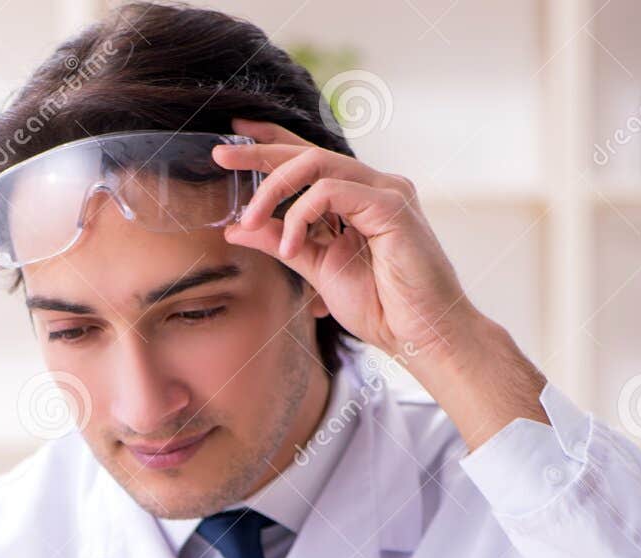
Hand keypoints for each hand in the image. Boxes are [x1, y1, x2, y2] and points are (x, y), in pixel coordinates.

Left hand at [212, 118, 545, 446]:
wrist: (419, 333)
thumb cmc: (380, 305)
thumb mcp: (316, 268)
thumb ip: (280, 243)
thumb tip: (238, 229)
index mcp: (357, 198)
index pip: (309, 158)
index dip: (271, 144)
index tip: (232, 140)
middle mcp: (373, 187)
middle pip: (308, 151)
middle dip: (260, 153)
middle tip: (221, 157)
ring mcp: (386, 192)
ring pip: (317, 163)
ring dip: (274, 190)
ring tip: (250, 222)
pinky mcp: (391, 206)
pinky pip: (331, 191)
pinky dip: (301, 216)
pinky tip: (291, 248)